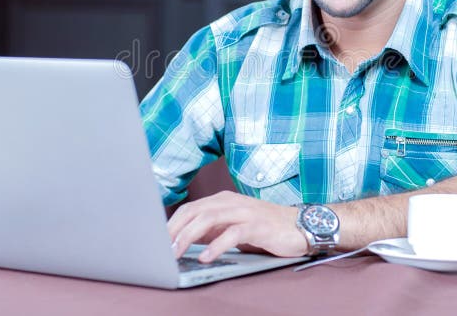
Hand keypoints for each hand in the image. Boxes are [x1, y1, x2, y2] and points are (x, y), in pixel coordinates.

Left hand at [167, 191, 307, 262]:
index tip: (157, 241)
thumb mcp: (234, 227)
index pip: (190, 208)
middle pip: (195, 212)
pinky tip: (207, 256)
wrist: (300, 225)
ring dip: (189, 237)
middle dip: (174, 230)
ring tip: (176, 253)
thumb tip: (184, 241)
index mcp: (223, 200)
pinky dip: (217, 245)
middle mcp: (231, 202)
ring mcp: (244, 212)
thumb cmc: (266, 228)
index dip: (171, 224)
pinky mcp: (257, 226)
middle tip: (160, 249)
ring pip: (209, 219)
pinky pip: (232, 234)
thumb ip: (212, 230)